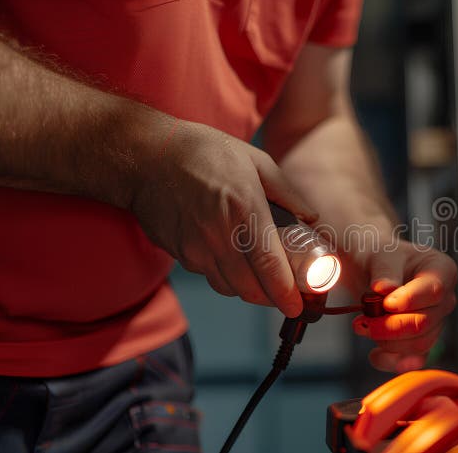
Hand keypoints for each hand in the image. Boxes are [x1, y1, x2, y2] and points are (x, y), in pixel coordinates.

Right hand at [130, 119, 316, 316]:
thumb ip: (287, 193)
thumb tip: (311, 217)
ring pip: (228, 288)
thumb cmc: (205, 152)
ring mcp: (195, 248)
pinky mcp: (179, 253)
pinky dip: (225, 276)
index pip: (269, 265)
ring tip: (262, 279)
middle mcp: (219, 234)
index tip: (297, 306)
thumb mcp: (255, 160)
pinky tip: (232, 259)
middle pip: (250, 288)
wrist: (146, 156)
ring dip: (248, 290)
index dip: (285, 293)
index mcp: (245, 208)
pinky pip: (208, 275)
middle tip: (286, 295)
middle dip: (271, 298)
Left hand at [351, 241, 456, 372]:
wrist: (370, 270)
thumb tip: (385, 289)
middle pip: (424, 322)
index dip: (408, 301)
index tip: (384, 302)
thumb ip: (384, 270)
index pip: (434, 291)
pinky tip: (374, 354)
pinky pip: (412, 361)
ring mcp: (435, 323)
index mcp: (442, 271)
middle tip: (363, 320)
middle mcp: (444, 299)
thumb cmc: (379, 257)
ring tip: (362, 326)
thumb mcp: (379, 254)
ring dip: (387, 341)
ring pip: (419, 344)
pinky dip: (391, 361)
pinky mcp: (422, 342)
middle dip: (390, 326)